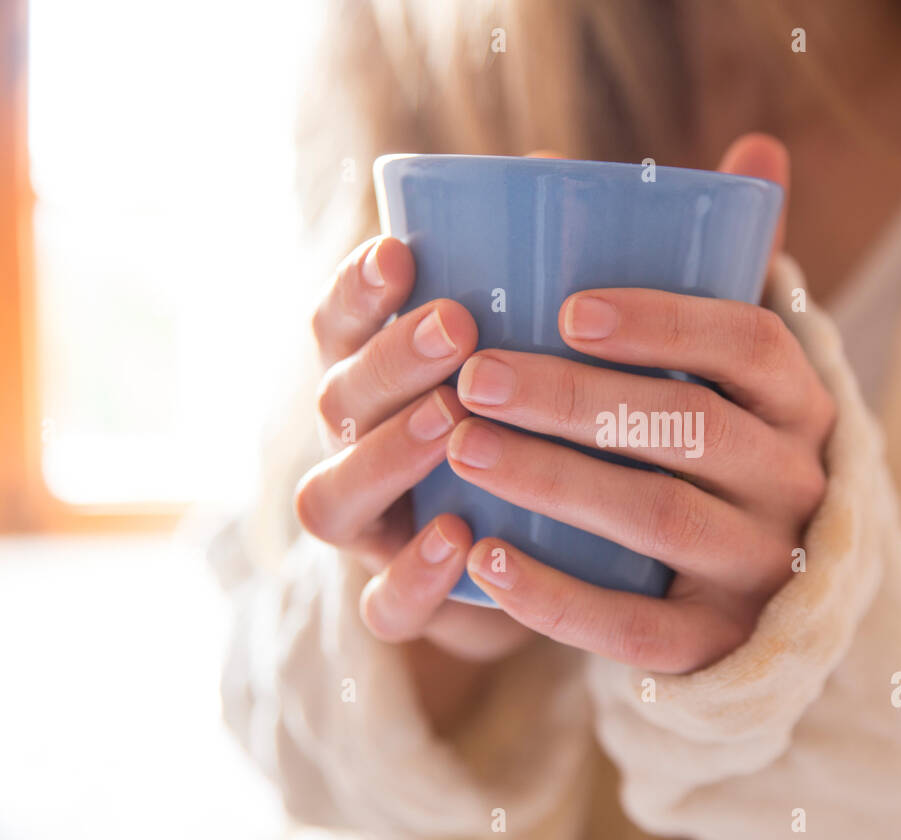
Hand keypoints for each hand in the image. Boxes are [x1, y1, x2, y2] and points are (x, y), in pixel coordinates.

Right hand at [294, 234, 533, 661]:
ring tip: (451, 420)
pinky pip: (384, 605)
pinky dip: (413, 574)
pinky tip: (459, 535)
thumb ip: (549, 281)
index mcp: (382, 386)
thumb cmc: (550, 433)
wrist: (567, 563)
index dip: (356, 290)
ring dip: (386, 454)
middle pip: (333, 402)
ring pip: (331, 498)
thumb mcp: (552, 360)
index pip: (340, 328)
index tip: (400, 248)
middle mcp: (360, 453)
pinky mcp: (410, 604)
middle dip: (387, 359)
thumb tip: (564, 172)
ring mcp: (375, 534)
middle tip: (455, 324)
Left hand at [450, 135, 834, 673]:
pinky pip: (637, 630)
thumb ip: (740, 267)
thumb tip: (755, 146)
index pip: (750, 343)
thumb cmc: (731, 449)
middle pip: (688, 430)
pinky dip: (555, 596)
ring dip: (552, 480)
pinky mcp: (714, 645)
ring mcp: (758, 570)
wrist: (773, 591)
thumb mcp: (747, 371)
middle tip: (477, 377)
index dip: (665, 320)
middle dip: (574, 399)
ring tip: (463, 447)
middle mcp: (795, 484)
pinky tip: (482, 556)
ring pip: (656, 521)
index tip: (567, 307)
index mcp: (801, 402)